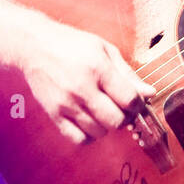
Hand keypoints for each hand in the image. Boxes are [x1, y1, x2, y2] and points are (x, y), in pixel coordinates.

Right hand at [20, 17, 155, 145]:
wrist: (33, 45)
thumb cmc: (71, 44)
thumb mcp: (104, 50)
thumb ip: (128, 74)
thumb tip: (150, 94)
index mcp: (98, 68)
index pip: (130, 100)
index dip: (138, 104)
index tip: (135, 101)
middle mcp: (82, 88)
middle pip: (116, 121)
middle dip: (124, 117)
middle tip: (120, 107)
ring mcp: (66, 103)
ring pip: (99, 132)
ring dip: (106, 126)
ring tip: (101, 111)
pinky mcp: (54, 114)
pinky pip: (78, 139)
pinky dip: (89, 135)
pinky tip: (89, 121)